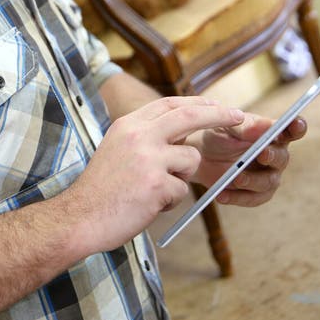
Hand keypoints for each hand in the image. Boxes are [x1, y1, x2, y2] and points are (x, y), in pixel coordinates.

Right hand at [63, 96, 244, 255]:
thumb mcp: (117, 149)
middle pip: (190, 116)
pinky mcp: (157, 184)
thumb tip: (182, 134)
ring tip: (155, 190)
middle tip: (238, 117)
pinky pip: (182, 190)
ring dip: (182, 177)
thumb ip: (145, 137)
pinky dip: (170, 201)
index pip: (169, 104)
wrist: (80, 216)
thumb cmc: (101, 189)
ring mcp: (149, 158)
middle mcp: (139, 135)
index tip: (216, 105)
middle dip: (219, 115)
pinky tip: (148, 205)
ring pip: (191, 159)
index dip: (196, 103)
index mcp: (129, 124)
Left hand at [189, 112, 306, 206]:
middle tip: (261, 154)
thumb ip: (246, 126)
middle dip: (272, 156)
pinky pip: (252, 198)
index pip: (291, 130)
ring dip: (252, 180)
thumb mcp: (227, 126)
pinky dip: (237, 197)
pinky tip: (222, 194)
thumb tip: (266, 124)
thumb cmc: (217, 134)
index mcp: (272, 134)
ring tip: (235, 178)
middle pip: (281, 158)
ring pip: (268, 182)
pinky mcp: (255, 193)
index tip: (296, 123)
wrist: (199, 155)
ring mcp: (267, 176)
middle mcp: (274, 155)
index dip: (296, 127)